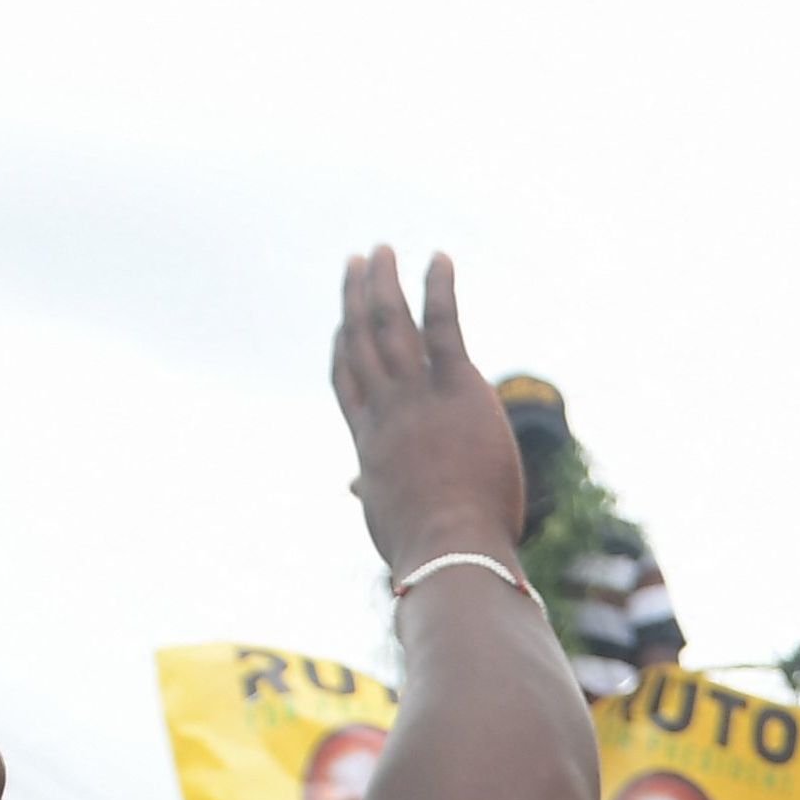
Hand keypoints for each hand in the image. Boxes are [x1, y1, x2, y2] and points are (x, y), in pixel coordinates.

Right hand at [331, 247, 525, 578]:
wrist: (451, 549)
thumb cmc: (424, 547)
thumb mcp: (387, 518)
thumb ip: (373, 495)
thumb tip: (353, 489)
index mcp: (369, 441)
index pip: (347, 382)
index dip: (341, 346)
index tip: (341, 320)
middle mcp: (386, 409)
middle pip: (360, 339)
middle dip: (357, 296)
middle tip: (357, 262)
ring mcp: (417, 395)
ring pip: (392, 323)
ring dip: (385, 282)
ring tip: (382, 250)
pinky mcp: (458, 388)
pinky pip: (444, 325)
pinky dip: (439, 289)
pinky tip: (439, 259)